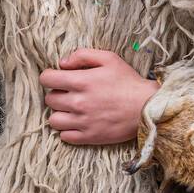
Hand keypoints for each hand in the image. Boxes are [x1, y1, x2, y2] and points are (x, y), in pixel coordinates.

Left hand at [39, 48, 159, 144]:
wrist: (147, 107)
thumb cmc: (128, 81)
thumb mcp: (109, 58)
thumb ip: (83, 55)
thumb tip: (62, 63)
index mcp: (81, 81)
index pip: (46, 79)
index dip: (50, 77)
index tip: (58, 78)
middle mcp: (77, 102)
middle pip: (49, 99)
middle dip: (57, 94)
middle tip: (71, 93)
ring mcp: (82, 122)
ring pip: (53, 120)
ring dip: (60, 113)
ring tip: (72, 109)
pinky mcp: (88, 137)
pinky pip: (64, 136)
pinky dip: (68, 129)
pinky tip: (79, 122)